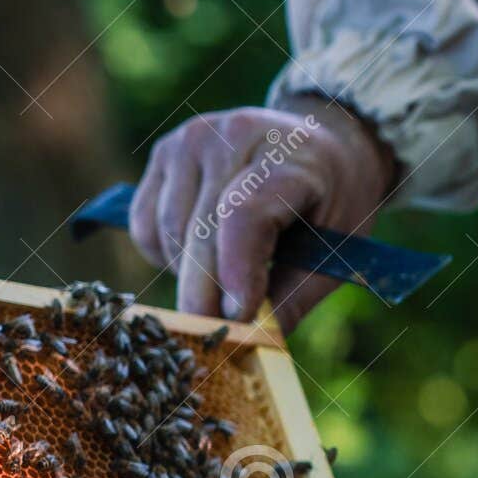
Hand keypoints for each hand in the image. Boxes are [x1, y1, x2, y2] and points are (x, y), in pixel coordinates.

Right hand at [129, 100, 395, 329]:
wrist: (318, 143)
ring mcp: (193, 138)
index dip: (235, 272)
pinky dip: (165, 255)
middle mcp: (235, 134)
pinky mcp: (164, 152)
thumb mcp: (332, 251)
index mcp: (291, 154)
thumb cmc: (329, 204)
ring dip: (188, 275)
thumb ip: (290, 298)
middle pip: (200, 233)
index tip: (237, 318)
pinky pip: (146, 227)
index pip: (244, 214)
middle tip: (213, 336)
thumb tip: (244, 342)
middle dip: (204, 296)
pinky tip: (197, 253)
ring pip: (169, 235)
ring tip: (221, 276)